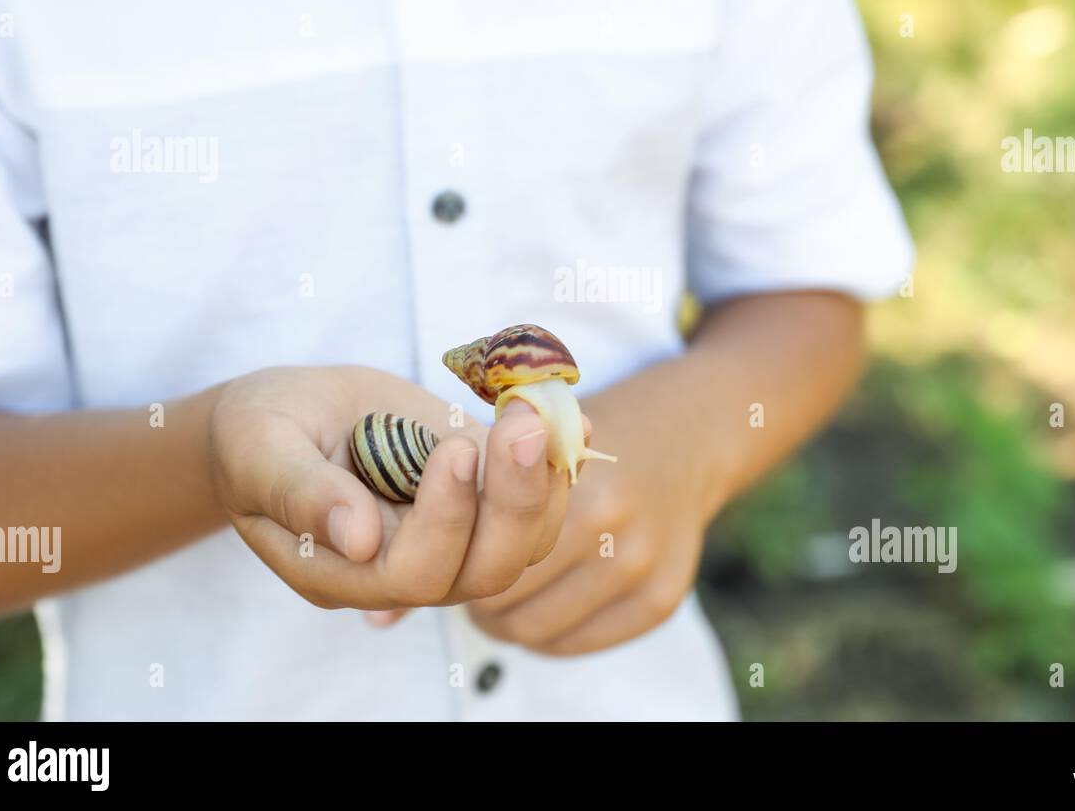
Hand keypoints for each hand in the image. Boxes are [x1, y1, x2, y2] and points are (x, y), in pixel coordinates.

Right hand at [207, 366, 570, 610]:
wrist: (287, 415)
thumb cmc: (259, 433)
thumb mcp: (259, 450)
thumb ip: (300, 494)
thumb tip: (360, 538)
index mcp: (345, 570)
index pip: (413, 573)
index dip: (446, 519)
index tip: (454, 448)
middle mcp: (406, 566)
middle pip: (486, 570)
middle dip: (515, 501)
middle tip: (523, 425)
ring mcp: (451, 533)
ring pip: (523, 543)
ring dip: (543, 481)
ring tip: (540, 411)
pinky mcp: (478, 496)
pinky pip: (534, 503)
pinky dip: (557, 463)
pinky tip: (570, 416)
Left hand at [464, 395, 713, 655]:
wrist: (686, 432)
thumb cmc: (589, 431)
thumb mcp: (534, 436)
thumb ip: (472, 491)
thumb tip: (387, 601)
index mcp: (586, 499)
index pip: (488, 567)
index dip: (457, 557)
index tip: (452, 544)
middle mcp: (619, 542)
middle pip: (511, 607)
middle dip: (478, 593)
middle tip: (468, 570)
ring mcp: (644, 574)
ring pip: (538, 632)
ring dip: (507, 618)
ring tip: (498, 588)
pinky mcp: (662, 601)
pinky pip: (577, 643)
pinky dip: (548, 631)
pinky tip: (538, 601)